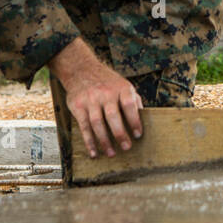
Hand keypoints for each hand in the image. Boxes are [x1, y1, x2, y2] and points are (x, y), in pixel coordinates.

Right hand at [50, 38, 142, 158]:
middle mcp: (105, 93)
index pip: (129, 105)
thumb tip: (143, 120)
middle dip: (120, 134)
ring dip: (104, 141)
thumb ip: (133, 101)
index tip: (138, 135)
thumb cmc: (107, 81)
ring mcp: (90, 100)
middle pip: (113, 116)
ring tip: (111, 153)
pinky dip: (89, 141)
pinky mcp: (78, 106)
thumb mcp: (123, 85)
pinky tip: (94, 152)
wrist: (81, 69)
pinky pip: (84, 127)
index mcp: (121, 88)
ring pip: (97, 123)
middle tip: (126, 147)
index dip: (135, 120)